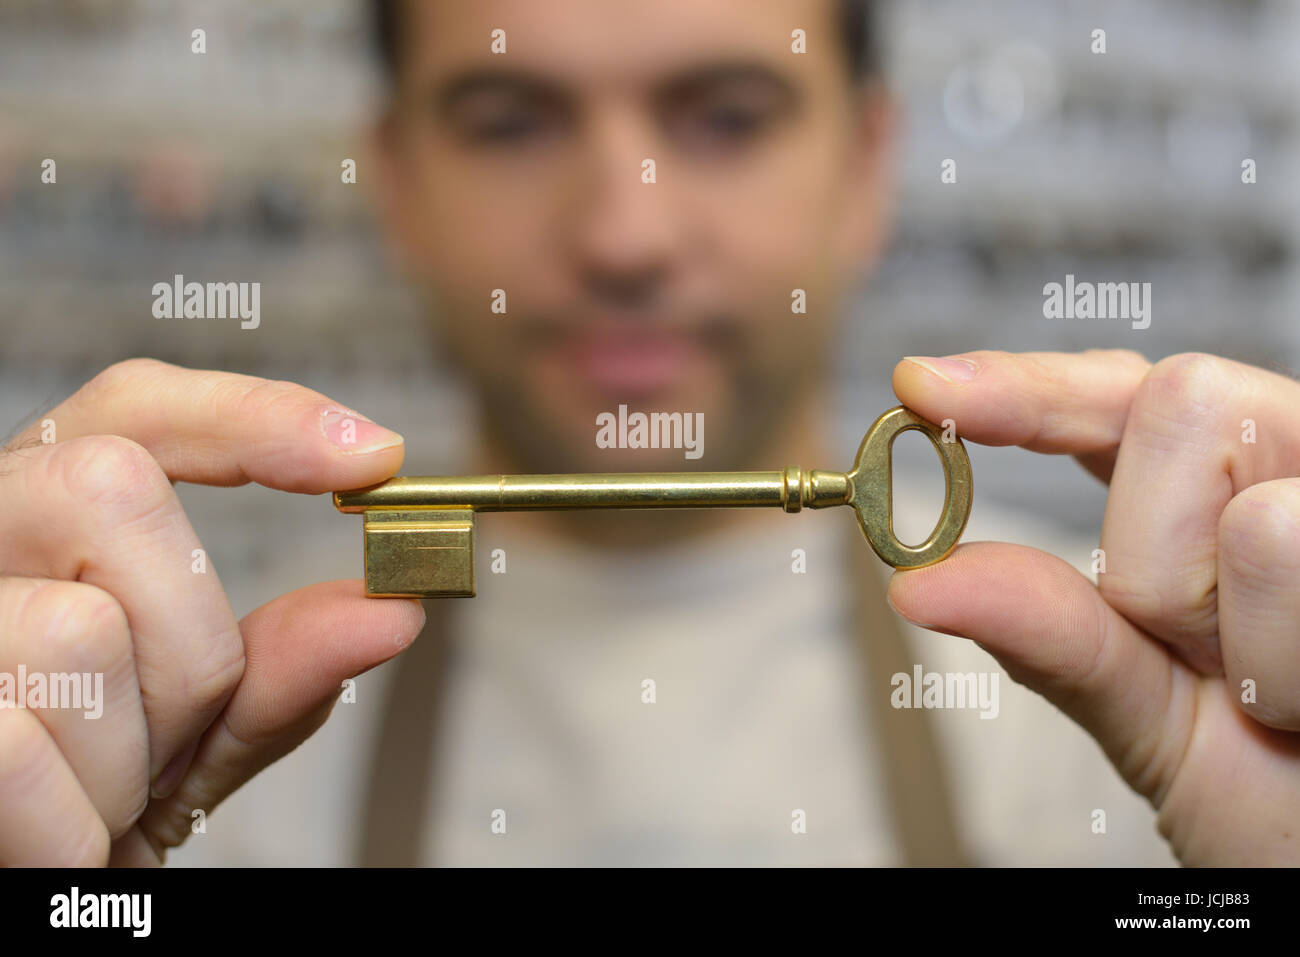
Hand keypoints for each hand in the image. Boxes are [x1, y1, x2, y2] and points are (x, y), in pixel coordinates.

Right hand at [0, 359, 425, 864]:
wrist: (23, 881)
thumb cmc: (97, 795)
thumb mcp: (201, 729)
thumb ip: (283, 666)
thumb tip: (394, 610)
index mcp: (49, 522)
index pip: (137, 408)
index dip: (253, 414)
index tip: (374, 456)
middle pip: (112, 489)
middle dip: (191, 642)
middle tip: (173, 742)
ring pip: (75, 626)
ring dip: (125, 758)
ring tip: (96, 796)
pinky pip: (15, 746)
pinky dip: (71, 826)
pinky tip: (59, 837)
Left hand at [890, 350, 1299, 864]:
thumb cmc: (1269, 791)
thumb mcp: (1145, 715)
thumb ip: (1050, 635)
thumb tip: (917, 584)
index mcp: (1214, 493)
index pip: (1118, 396)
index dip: (1022, 383)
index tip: (919, 384)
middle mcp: (1289, 465)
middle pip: (1176, 404)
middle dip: (1156, 559)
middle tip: (1203, 656)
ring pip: (1248, 514)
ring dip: (1238, 638)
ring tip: (1278, 697)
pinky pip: (1289, 545)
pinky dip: (1283, 664)